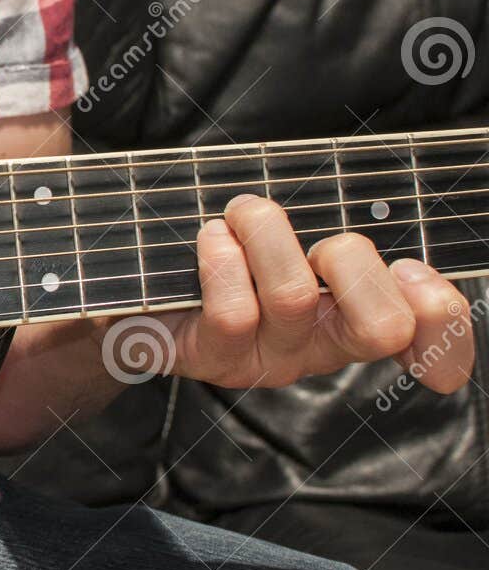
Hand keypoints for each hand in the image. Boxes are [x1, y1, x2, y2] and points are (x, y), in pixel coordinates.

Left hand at [156, 194, 474, 392]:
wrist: (129, 286)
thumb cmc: (219, 248)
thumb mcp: (283, 231)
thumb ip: (329, 220)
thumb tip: (375, 209)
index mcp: (349, 314)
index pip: (424, 336)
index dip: (441, 315)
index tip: (414, 270)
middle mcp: (316, 346)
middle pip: (382, 325)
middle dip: (350, 257)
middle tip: (307, 239)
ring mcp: (264, 359)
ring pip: (296, 296)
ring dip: (266, 233)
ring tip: (236, 218)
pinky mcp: (210, 360)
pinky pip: (233, 311)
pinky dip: (220, 257)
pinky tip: (206, 241)